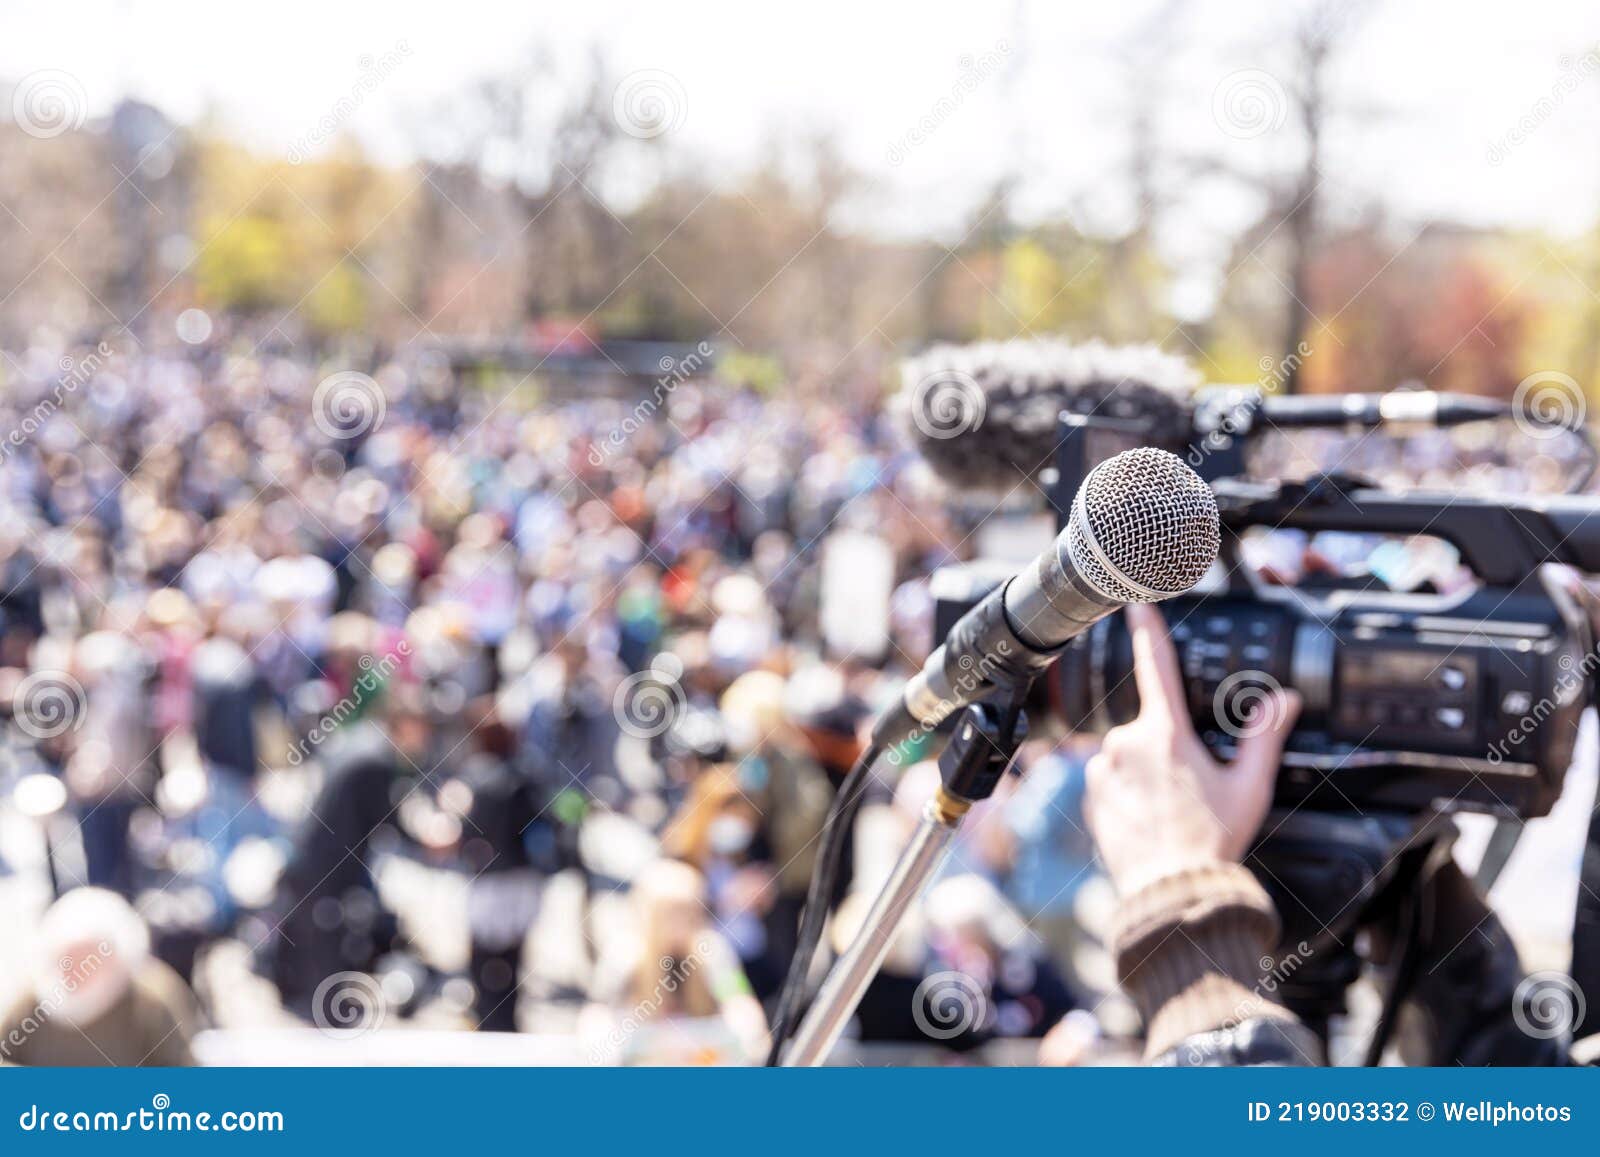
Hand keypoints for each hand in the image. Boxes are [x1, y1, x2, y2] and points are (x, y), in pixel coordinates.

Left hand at [1084, 604, 1300, 895]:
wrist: (1169, 891)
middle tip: (1190, 788)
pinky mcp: (1088, 794)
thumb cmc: (1211, 840)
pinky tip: (1148, 817)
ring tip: (1170, 809)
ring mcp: (1101, 768)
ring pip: (1127, 754)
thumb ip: (1263, 737)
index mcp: (1165, 733)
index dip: (1148, 629)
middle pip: (1150, 727)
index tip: (1135, 603)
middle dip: (1168, 748)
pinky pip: (1109, 779)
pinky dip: (1127, 791)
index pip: (1158, 666)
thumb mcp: (1248, 786)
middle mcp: (1126, 743)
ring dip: (1145, 771)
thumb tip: (1281, 703)